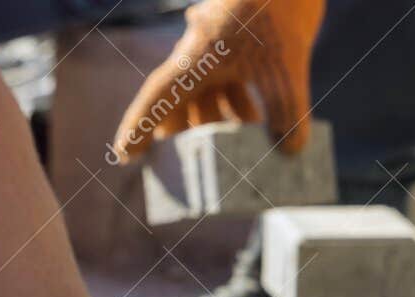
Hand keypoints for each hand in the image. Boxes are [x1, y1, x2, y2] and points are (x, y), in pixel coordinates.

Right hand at [112, 0, 324, 162]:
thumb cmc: (278, 10)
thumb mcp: (286, 68)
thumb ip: (287, 112)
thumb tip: (290, 152)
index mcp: (195, 57)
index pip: (157, 98)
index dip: (138, 128)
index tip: (124, 154)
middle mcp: (198, 53)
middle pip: (181, 101)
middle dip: (188, 132)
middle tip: (192, 162)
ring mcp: (216, 46)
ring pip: (205, 93)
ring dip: (219, 120)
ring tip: (240, 146)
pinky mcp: (236, 41)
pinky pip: (226, 80)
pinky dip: (237, 102)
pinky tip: (257, 120)